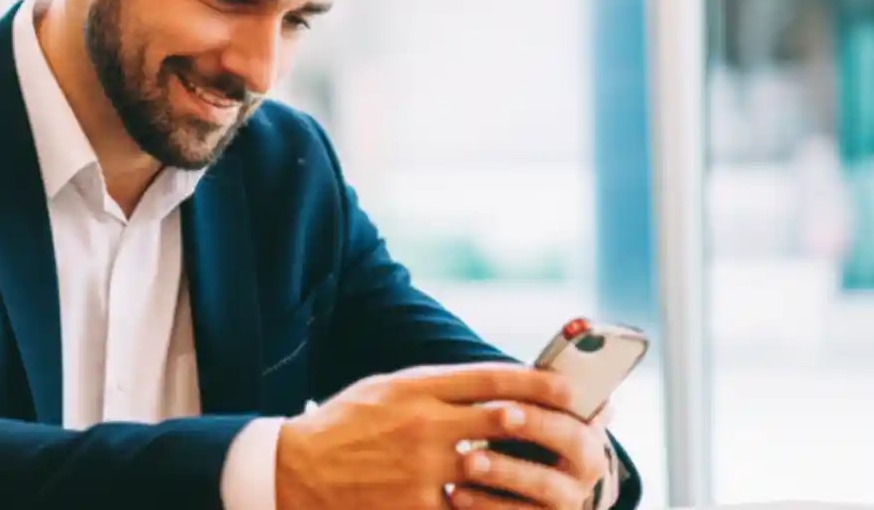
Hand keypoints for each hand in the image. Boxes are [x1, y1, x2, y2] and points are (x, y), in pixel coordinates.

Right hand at [273, 363, 576, 509]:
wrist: (294, 472)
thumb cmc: (343, 424)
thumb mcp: (385, 388)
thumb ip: (435, 385)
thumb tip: (490, 383)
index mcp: (416, 388)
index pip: (492, 377)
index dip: (538, 380)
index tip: (567, 387)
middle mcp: (424, 426)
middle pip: (505, 419)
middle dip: (548, 422)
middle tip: (579, 427)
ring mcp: (422, 471)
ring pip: (497, 471)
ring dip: (529, 473)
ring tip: (555, 476)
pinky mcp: (417, 509)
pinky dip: (492, 508)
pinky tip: (506, 506)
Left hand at [449, 400, 612, 508]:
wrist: (516, 484)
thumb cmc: (519, 435)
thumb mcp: (527, 411)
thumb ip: (530, 391)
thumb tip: (532, 366)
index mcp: (588, 430)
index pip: (582, 410)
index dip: (552, 401)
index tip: (514, 398)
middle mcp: (588, 467)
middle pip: (572, 443)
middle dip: (537, 426)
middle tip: (502, 415)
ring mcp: (569, 499)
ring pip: (545, 487)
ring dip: (507, 471)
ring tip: (469, 461)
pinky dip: (487, 506)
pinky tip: (456, 494)